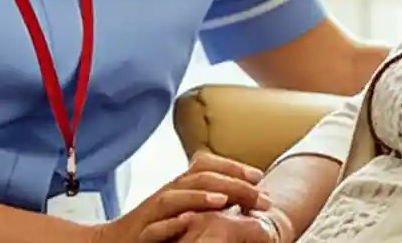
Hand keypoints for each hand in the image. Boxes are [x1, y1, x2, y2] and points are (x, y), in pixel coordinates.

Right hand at [91, 152, 270, 242]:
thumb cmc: (154, 228)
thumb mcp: (182, 209)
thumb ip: (204, 198)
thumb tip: (240, 195)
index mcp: (179, 188)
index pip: (205, 166)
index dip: (232, 167)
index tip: (259, 176)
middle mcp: (166, 195)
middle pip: (197, 178)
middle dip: (230, 183)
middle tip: (260, 196)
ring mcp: (151, 214)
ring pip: (175, 197)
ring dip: (201, 196)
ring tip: (225, 200)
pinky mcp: (141, 234)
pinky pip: (154, 227)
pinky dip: (172, 222)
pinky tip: (189, 221)